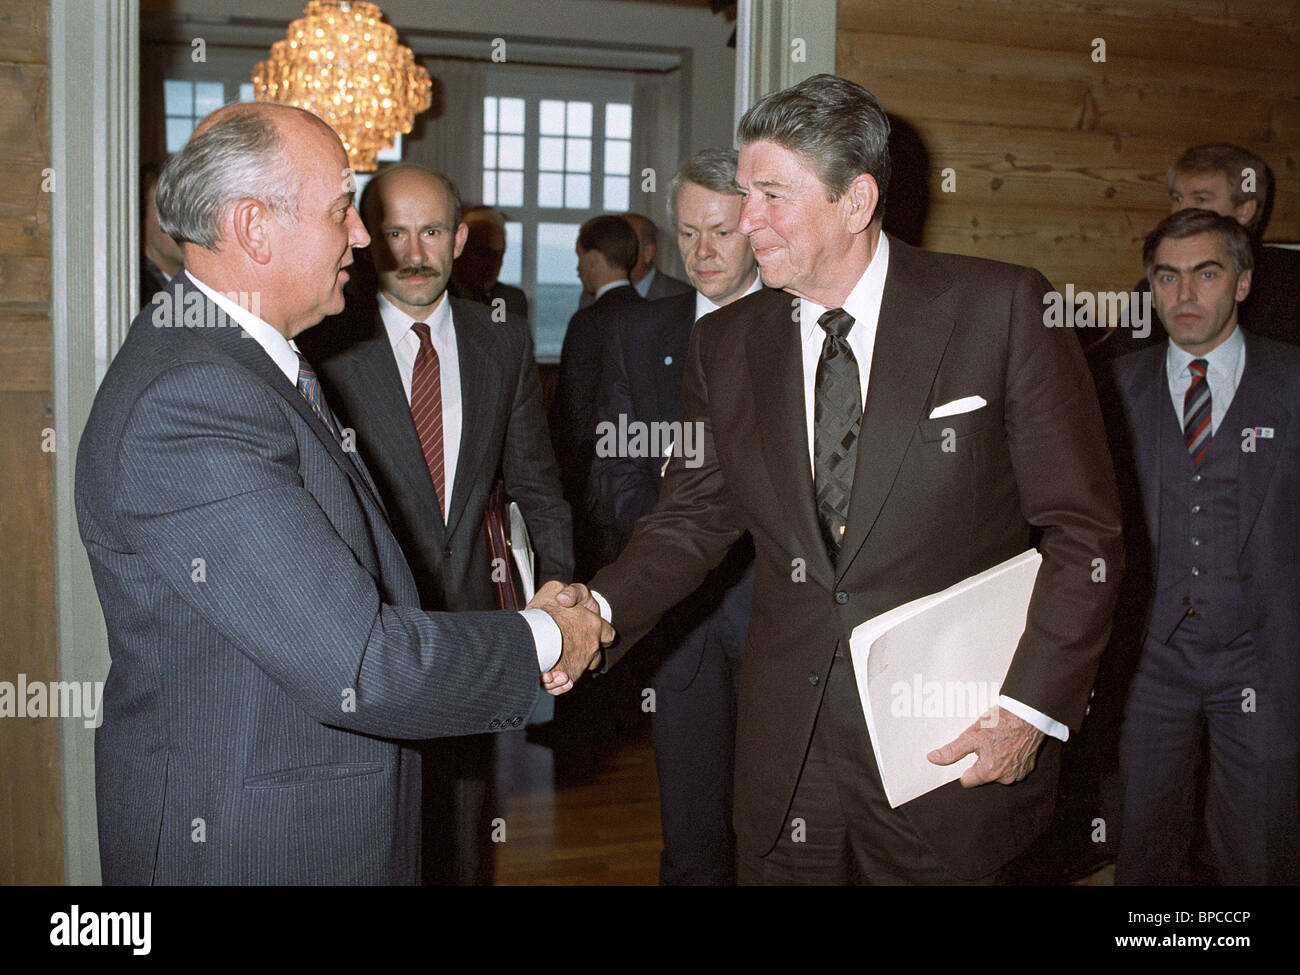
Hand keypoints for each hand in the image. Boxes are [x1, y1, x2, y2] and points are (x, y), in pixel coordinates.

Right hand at [528, 581, 613, 694]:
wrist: (525, 632)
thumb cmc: (541, 609)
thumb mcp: (555, 588)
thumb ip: (570, 592)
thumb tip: (568, 601)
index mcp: (595, 625)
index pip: (609, 634)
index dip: (602, 634)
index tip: (591, 633)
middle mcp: (592, 646)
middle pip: (596, 656)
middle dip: (585, 653)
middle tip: (568, 648)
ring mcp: (581, 663)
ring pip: (581, 669)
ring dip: (571, 667)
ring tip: (554, 664)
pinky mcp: (568, 677)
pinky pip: (568, 684)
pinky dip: (561, 683)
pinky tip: (550, 676)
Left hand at [926, 706, 1044, 786]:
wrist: (1029, 714)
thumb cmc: (1001, 723)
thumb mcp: (971, 735)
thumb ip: (952, 751)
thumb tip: (933, 759)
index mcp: (989, 772)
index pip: (968, 781)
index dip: (965, 767)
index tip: (970, 754)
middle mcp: (1005, 778)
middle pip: (984, 776)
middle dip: (982, 761)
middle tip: (986, 743)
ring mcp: (1019, 773)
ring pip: (999, 771)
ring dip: (997, 760)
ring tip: (999, 741)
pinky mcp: (1029, 767)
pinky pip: (1013, 767)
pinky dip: (1010, 758)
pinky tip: (1009, 743)